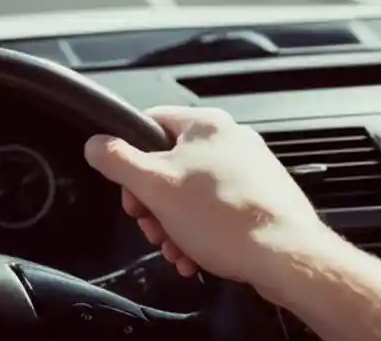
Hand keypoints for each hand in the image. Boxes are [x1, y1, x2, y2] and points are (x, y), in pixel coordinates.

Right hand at [84, 106, 333, 294]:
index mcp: (205, 125)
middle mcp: (231, 139)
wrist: (284, 257)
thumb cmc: (224, 217)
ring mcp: (251, 170)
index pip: (150, 123)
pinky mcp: (263, 199)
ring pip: (192, 193)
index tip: (128, 187)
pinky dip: (200, 232)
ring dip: (174, 223)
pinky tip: (195, 254)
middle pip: (170, 164)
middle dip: (154, 202)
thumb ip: (117, 160)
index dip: (129, 156)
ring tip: (175, 247)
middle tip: (151, 225)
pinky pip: (218, 211)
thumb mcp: (154, 185)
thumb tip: (96, 145)